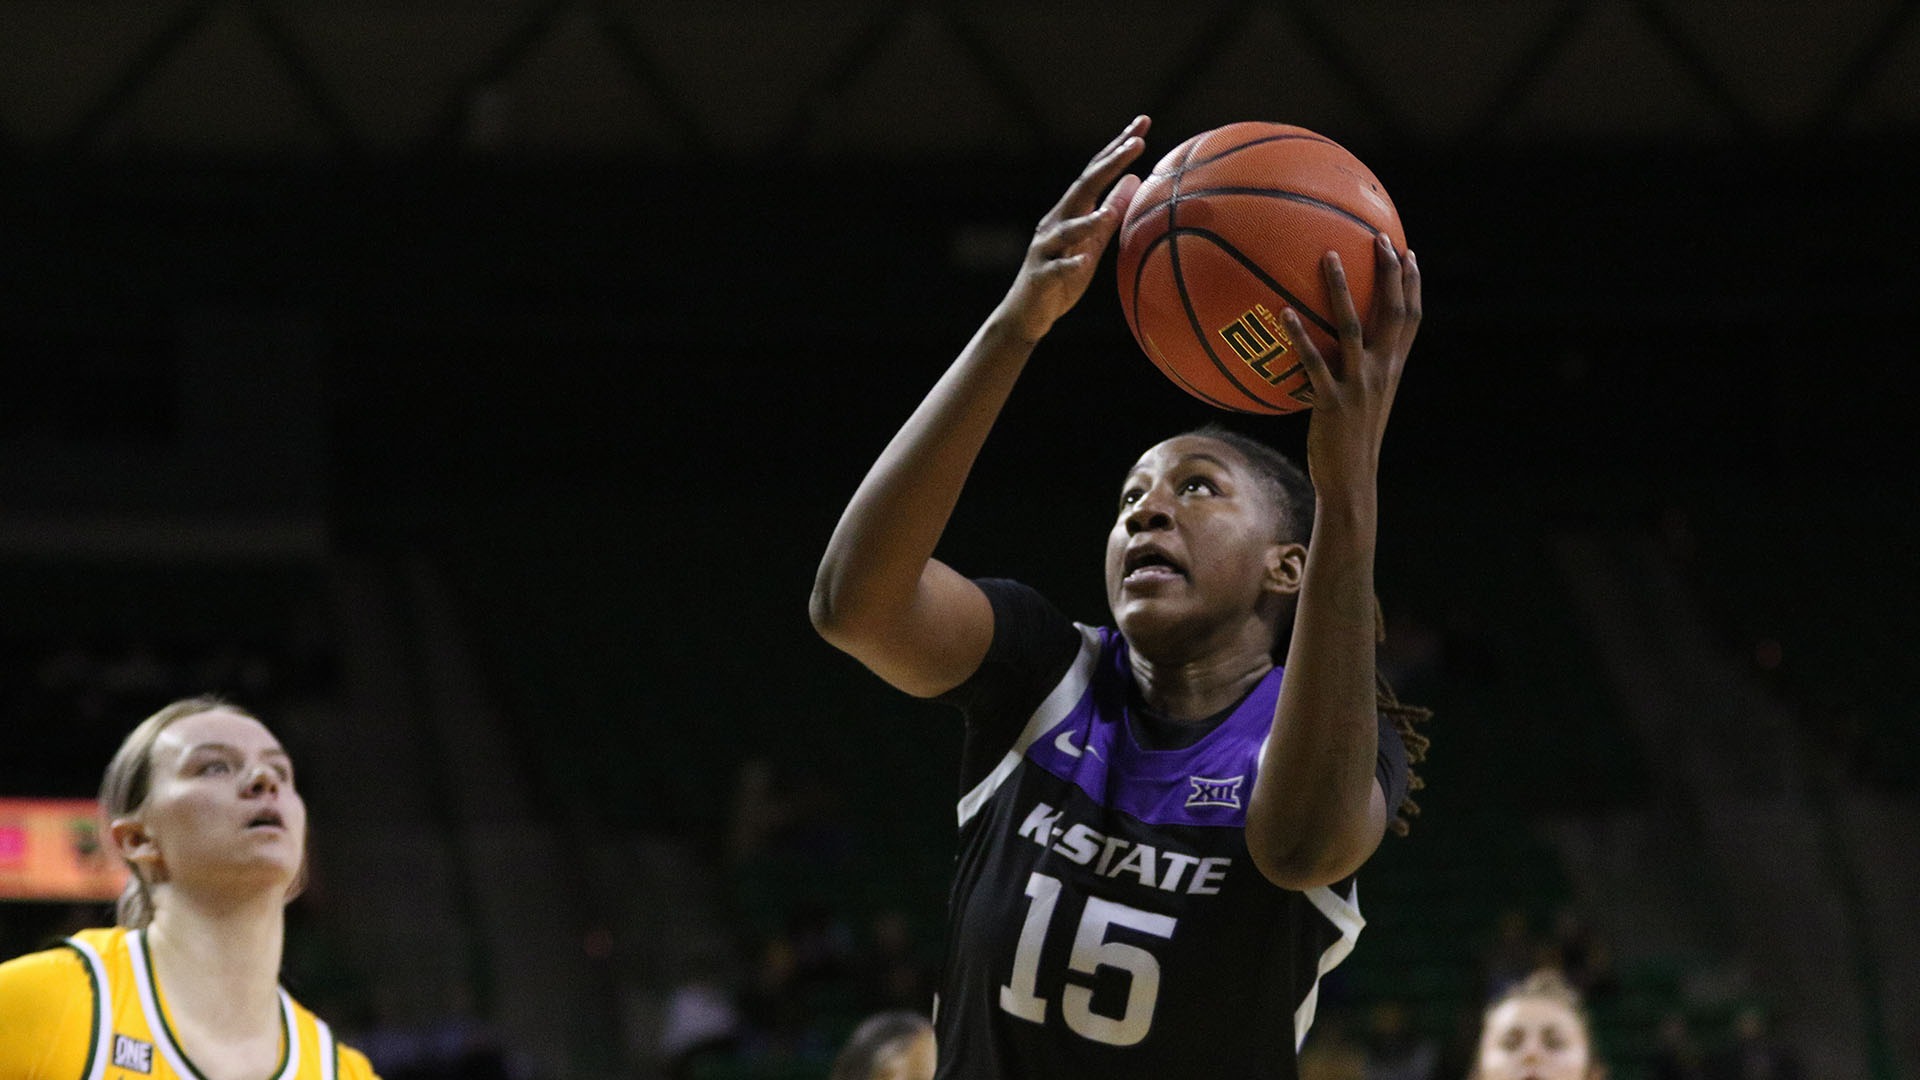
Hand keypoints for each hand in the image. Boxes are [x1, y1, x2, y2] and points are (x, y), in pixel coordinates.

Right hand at [998, 115, 1149, 343]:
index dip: (1118, 148)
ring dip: (1088, 219)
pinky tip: (1081, 262)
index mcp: (1072, 211)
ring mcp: (1046, 248)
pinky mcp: (1041, 276)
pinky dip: (1068, 264)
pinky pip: (1056, 269)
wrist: (1029, 313)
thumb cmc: (1064, 276)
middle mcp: (1056, 222)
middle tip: (1137, 143)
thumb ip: (1111, 212)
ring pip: (1066, 229)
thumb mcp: (1092, 241)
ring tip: (1109, 212)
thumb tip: (1135, 179)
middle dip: (1109, 164)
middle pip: (1083, 187)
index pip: (1096, 172)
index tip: (1142, 123)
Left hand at [1283, 234, 1421, 489]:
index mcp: (1393, 370)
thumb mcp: (1362, 402)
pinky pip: (1315, 363)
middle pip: (1393, 312)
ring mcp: (1359, 385)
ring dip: (1340, 290)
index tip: (1409, 252)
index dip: (1413, 285)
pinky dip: (1302, 337)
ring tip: (1327, 256)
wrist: (1351, 481)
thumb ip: (1356, 371)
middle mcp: (1383, 372)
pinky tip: (1285, 313)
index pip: (1410, 319)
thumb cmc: (1349, 441)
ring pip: (1353, 328)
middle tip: (1379, 237)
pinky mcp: (1333, 402)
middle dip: (1389, 272)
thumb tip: (1334, 347)